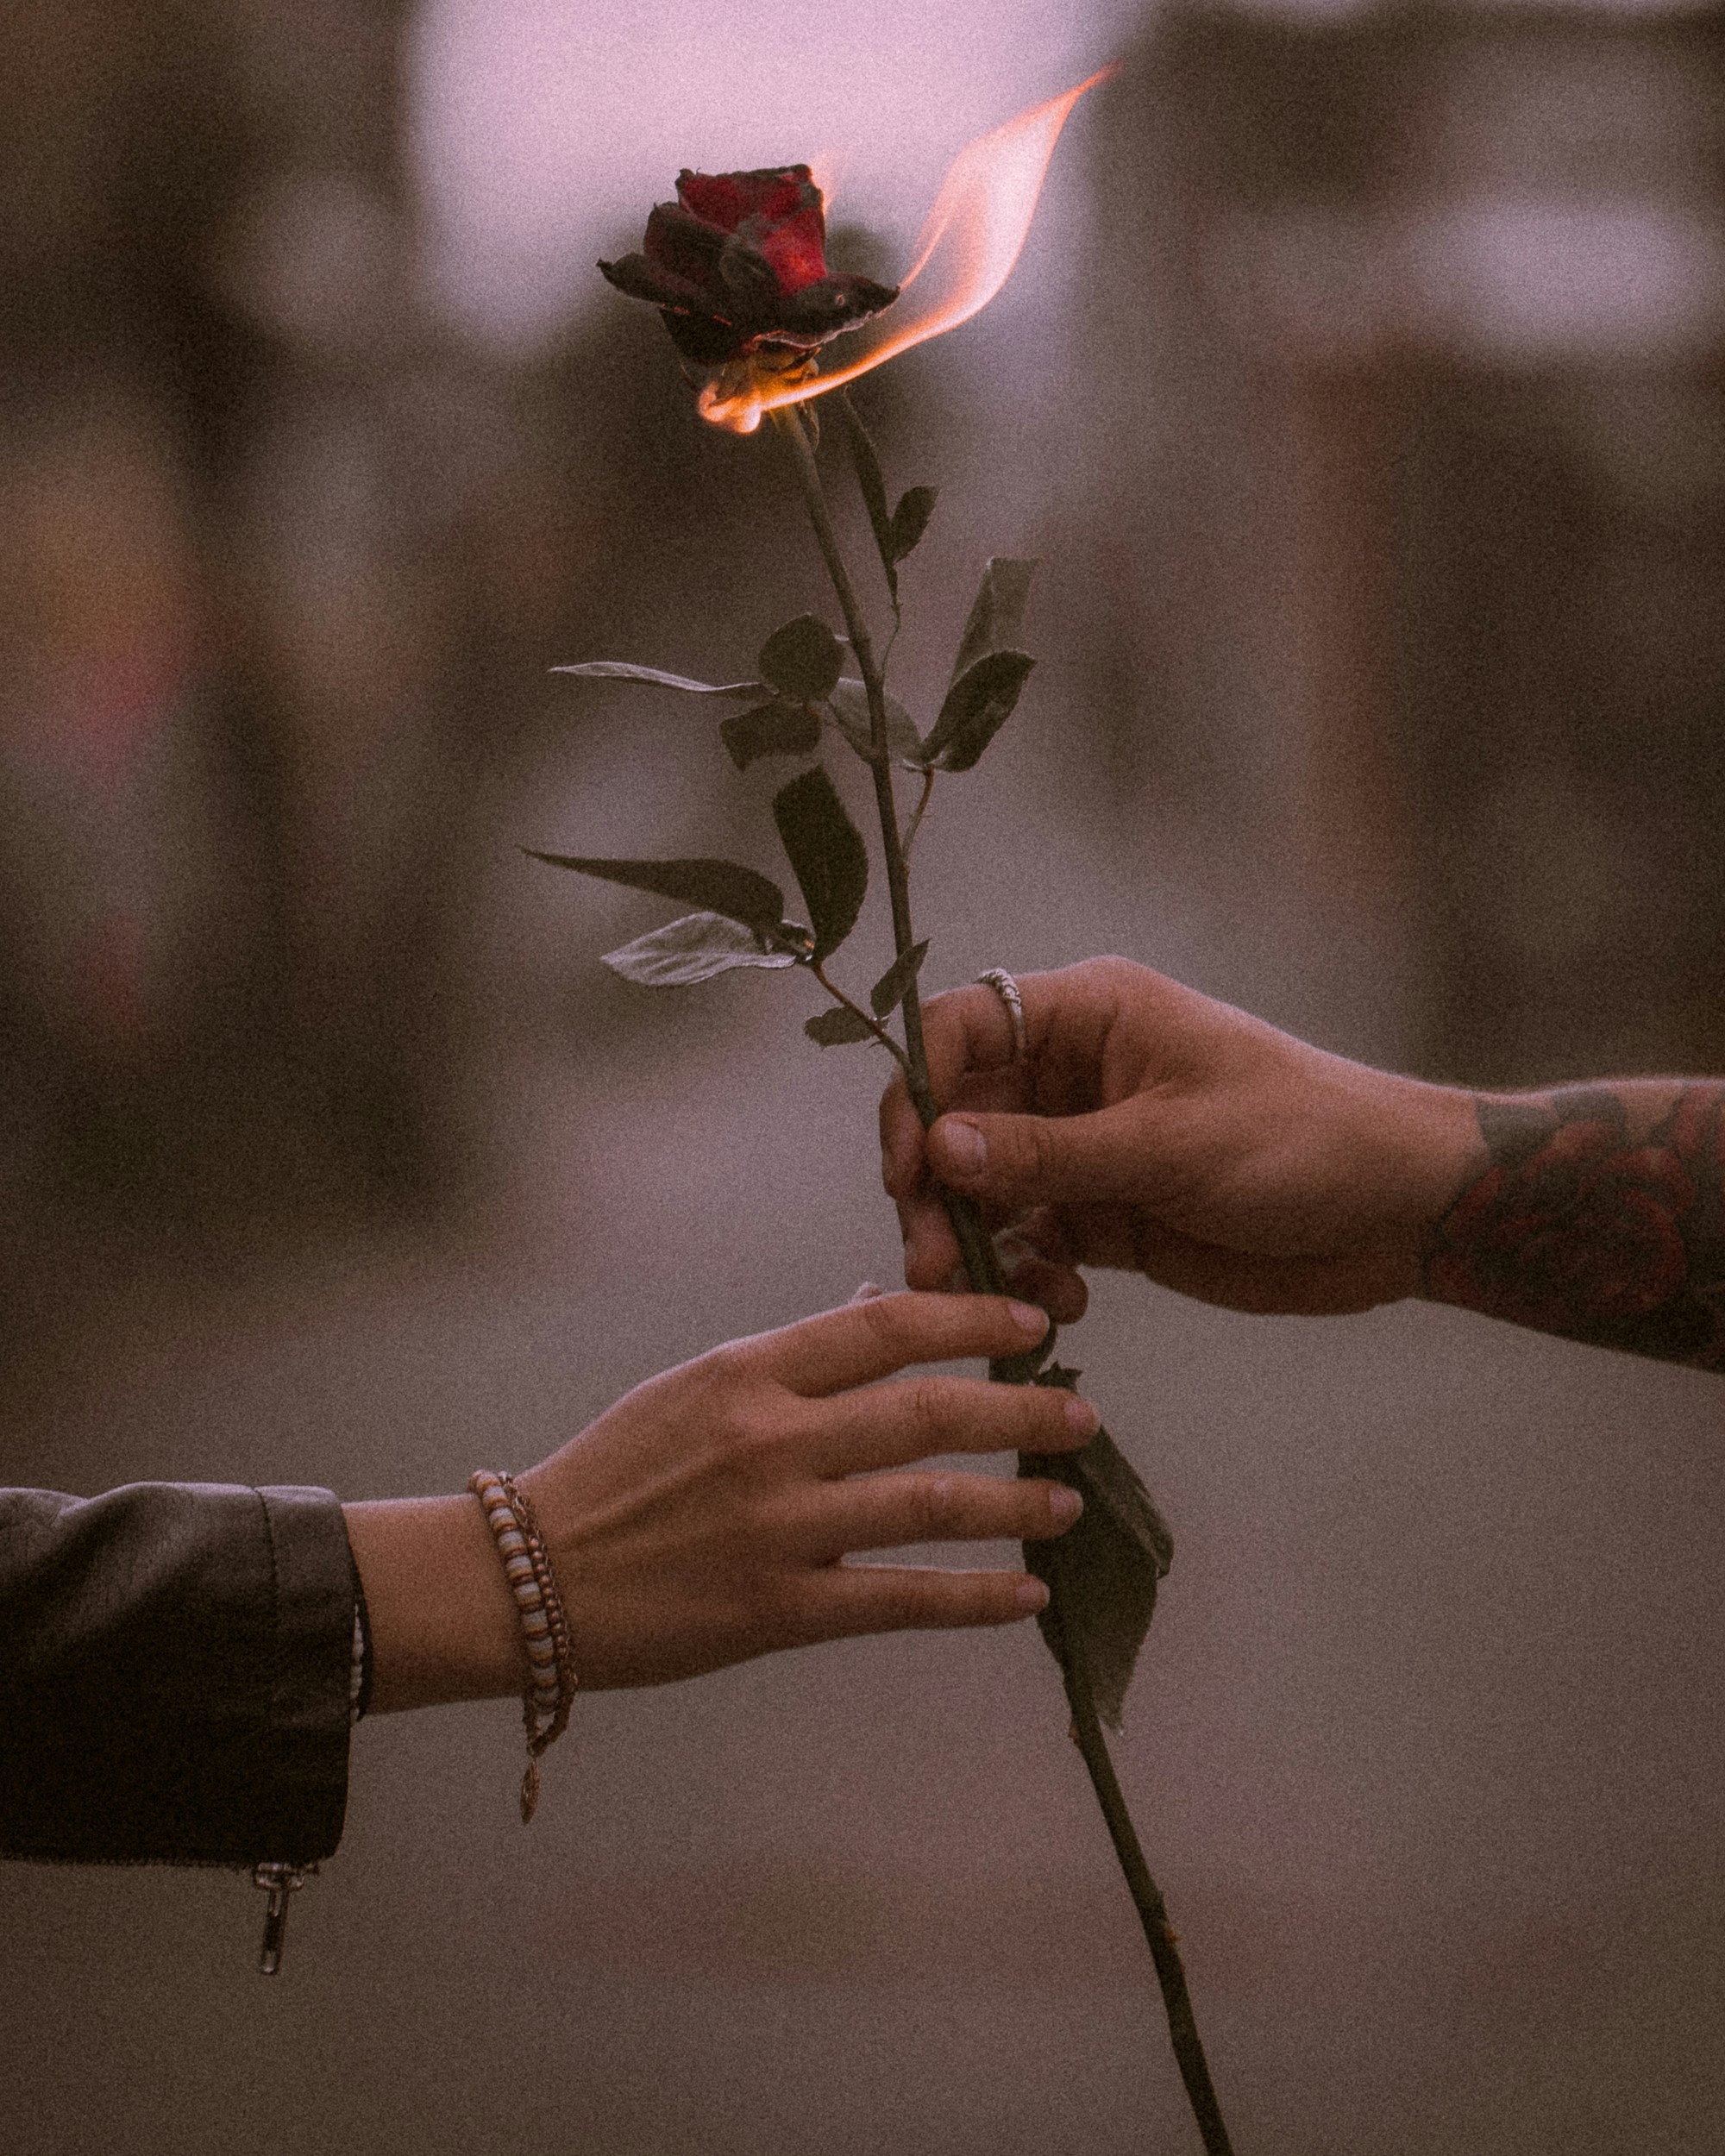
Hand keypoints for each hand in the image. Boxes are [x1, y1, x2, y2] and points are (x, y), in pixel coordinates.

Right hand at [347, 1291, 1093, 1709]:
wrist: (527, 1577)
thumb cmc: (614, 1473)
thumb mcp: (695, 1385)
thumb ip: (793, 1354)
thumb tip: (880, 1307)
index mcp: (747, 1371)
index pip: (885, 1326)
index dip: (972, 1320)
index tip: (1031, 1324)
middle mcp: (770, 1440)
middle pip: (928, 1410)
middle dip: (1021, 1410)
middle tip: (1082, 1415)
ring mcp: (777, 1527)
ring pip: (929, 1504)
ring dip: (1015, 1504)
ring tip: (1068, 1504)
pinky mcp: (777, 1610)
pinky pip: (900, 1601)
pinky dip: (974, 1599)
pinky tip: (1026, 1596)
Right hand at [881, 957, 1481, 1320]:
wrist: (1397, 1211)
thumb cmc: (1301, 1142)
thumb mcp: (1171, 1145)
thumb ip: (1050, 1153)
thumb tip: (937, 1148)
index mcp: (1089, 1015)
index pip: (962, 1026)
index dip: (918, 1091)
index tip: (910, 1170)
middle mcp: (1071, 1074)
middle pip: (955, 1118)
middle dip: (936, 1190)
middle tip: (934, 1263)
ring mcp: (1084, 1147)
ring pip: (982, 1189)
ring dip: (972, 1243)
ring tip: (985, 1298)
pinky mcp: (1104, 1214)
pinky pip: (1029, 1242)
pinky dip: (1026, 1276)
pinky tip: (1061, 1307)